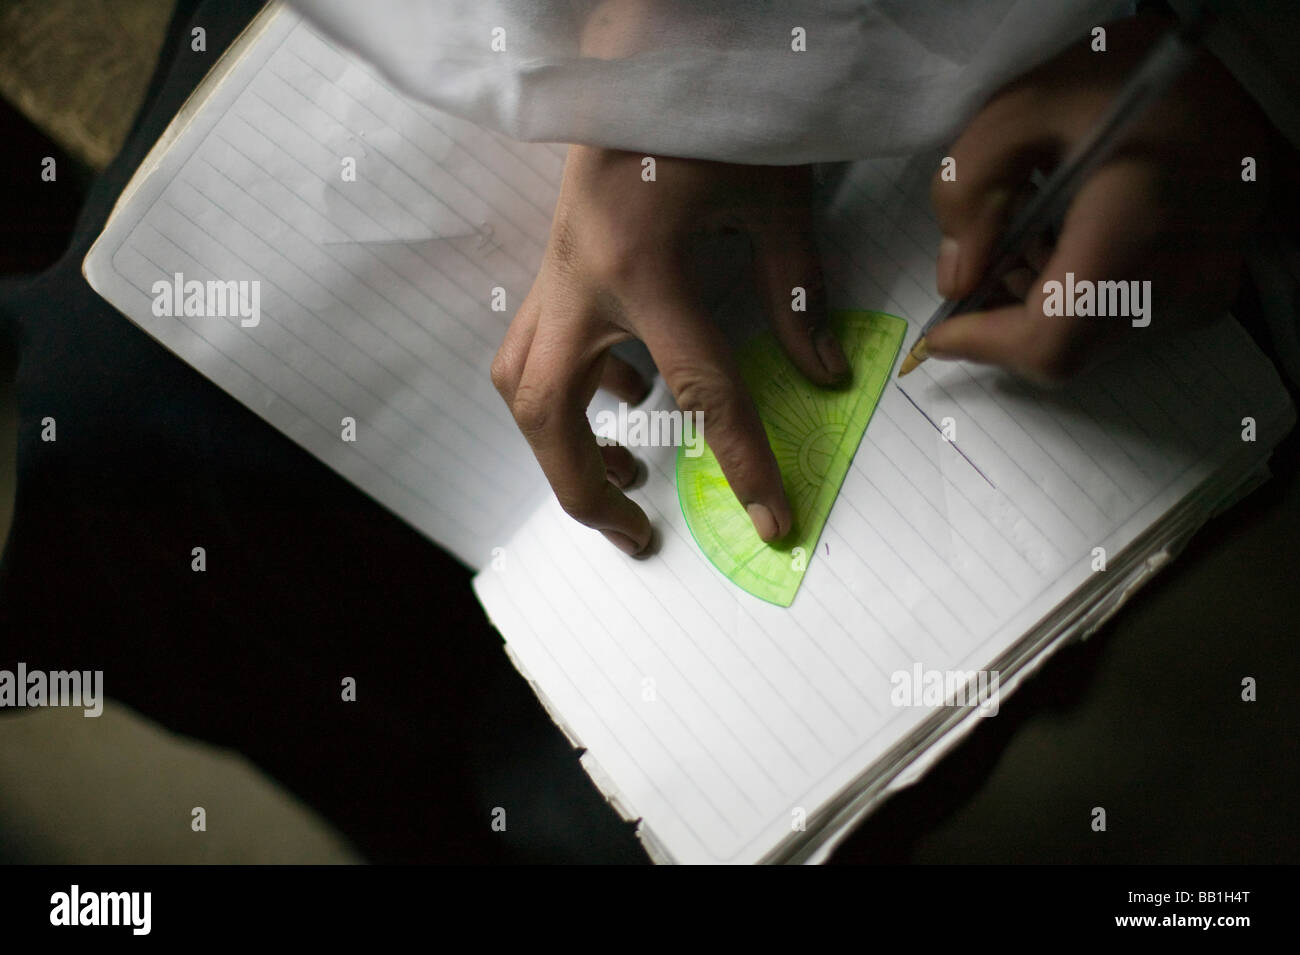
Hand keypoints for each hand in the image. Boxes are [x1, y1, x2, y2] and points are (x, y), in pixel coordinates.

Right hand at [490, 146, 848, 554]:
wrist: (650, 48)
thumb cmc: (719, 108)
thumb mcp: (776, 198)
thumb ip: (796, 292)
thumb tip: (821, 373)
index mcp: (645, 263)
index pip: (700, 389)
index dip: (741, 463)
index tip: (771, 521)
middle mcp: (582, 276)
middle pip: (547, 411)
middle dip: (584, 488)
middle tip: (635, 532)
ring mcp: (556, 270)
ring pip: (520, 383)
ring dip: (560, 444)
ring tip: (625, 473)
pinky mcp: (556, 262)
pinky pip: (539, 344)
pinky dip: (572, 387)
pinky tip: (626, 392)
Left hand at [928, 15, 1280, 382]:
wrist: (1226, 72)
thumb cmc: (1125, 77)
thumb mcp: (1022, 107)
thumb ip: (969, 189)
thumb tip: (956, 278)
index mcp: (1138, 228)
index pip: (1051, 340)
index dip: (983, 344)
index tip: (938, 330)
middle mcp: (1181, 278)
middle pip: (1067, 346)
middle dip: (1004, 319)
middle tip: (980, 263)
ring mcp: (1201, 292)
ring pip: (1090, 340)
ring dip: (1038, 306)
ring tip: (1025, 236)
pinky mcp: (1207, 293)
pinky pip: (1121, 322)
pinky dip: (1075, 297)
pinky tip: (1064, 240)